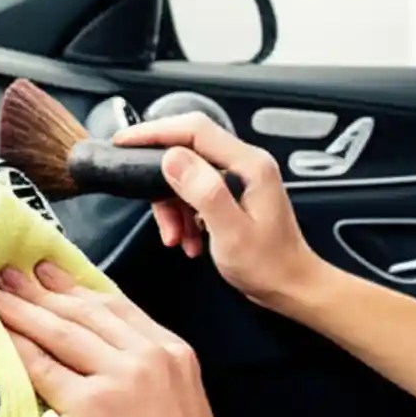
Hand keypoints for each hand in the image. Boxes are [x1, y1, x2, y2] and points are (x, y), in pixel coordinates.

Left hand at [0, 260, 250, 416]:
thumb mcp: (177, 409)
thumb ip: (144, 378)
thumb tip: (96, 363)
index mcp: (174, 355)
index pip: (115, 305)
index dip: (75, 286)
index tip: (51, 272)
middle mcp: (151, 357)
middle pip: (83, 310)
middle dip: (41, 288)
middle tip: (11, 273)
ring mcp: (122, 378)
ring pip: (59, 330)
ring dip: (21, 308)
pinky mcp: (93, 406)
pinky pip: (42, 367)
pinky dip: (16, 347)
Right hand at [113, 113, 324, 308]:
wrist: (290, 286)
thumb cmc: (269, 265)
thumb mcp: (231, 232)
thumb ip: (204, 192)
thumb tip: (173, 159)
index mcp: (248, 165)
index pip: (194, 130)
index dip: (155, 132)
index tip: (125, 142)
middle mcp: (244, 165)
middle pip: (187, 148)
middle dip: (159, 175)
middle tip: (137, 191)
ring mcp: (237, 178)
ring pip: (185, 175)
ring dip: (170, 205)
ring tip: (174, 235)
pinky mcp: (229, 193)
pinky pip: (192, 192)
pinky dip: (181, 215)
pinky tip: (186, 238)